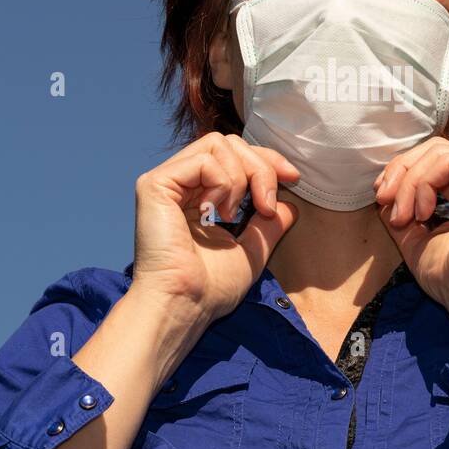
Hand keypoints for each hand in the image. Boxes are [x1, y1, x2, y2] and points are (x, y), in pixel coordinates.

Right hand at [131, 132, 299, 320]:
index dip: (267, 160)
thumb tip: (288, 204)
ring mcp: (165, 182)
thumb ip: (268, 224)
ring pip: (219, 144)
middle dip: (260, 168)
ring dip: (241, 178)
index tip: (293, 177)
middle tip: (266, 206)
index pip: (234, 156)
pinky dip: (223, 183)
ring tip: (232, 216)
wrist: (185, 305)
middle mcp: (179, 184)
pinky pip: (204, 159)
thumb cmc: (210, 288)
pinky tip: (215, 213)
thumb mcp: (252, 250)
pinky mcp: (154, 184)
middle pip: (230, 143)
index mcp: (197, 196)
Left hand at [373, 136, 448, 307]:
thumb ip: (403, 210)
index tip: (381, 198)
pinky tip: (422, 212)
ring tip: (403, 216)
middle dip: (401, 172)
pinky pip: (445, 160)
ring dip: (408, 182)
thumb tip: (384, 193)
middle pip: (434, 151)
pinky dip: (422, 183)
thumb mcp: (417, 237)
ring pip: (437, 152)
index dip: (403, 174)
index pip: (435, 165)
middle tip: (382, 198)